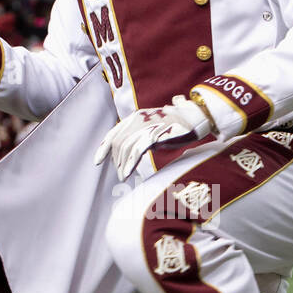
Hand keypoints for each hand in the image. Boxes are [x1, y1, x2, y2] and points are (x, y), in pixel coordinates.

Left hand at [94, 95, 211, 180]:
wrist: (195, 117)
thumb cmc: (175, 126)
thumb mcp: (154, 130)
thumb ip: (141, 137)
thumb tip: (130, 153)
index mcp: (135, 117)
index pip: (114, 133)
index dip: (104, 148)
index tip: (97, 162)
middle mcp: (138, 119)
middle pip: (118, 143)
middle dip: (116, 160)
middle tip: (120, 174)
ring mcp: (146, 125)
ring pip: (125, 148)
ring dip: (122, 164)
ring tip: (123, 176)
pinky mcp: (155, 133)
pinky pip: (137, 150)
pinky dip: (130, 163)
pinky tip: (128, 173)